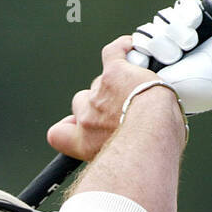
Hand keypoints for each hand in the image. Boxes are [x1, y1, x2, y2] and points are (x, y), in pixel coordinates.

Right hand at [46, 35, 176, 161]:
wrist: (153, 136)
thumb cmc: (146, 153)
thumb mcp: (121, 164)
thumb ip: (116, 154)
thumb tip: (132, 156)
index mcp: (85, 143)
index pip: (58, 134)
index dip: (67, 127)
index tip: (76, 127)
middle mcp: (87, 118)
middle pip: (83, 103)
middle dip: (100, 105)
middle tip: (123, 109)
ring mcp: (99, 94)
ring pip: (101, 82)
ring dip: (116, 84)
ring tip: (138, 89)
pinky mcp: (115, 73)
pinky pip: (112, 54)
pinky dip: (121, 49)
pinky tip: (130, 48)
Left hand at [130, 0, 211, 119]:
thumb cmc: (202, 85)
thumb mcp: (164, 86)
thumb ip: (141, 75)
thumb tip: (127, 63)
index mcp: (160, 66)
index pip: (139, 45)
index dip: (143, 47)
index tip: (151, 58)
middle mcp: (171, 48)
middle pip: (149, 30)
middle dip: (161, 42)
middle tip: (177, 56)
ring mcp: (185, 31)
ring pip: (164, 17)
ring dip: (176, 30)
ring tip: (190, 44)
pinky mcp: (200, 16)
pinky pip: (182, 4)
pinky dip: (188, 15)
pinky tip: (197, 28)